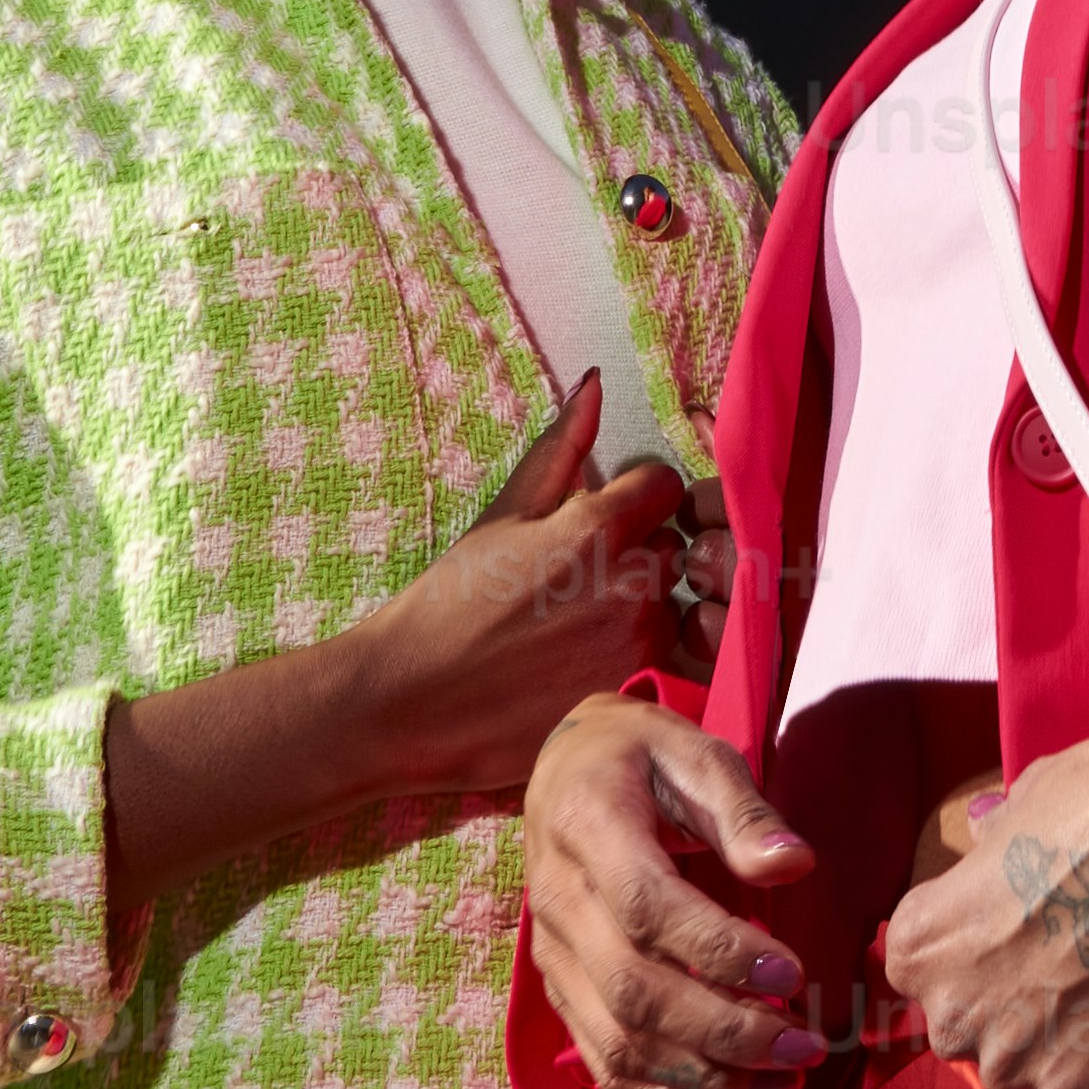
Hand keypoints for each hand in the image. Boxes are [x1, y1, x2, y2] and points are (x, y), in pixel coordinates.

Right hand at [105, 374, 698, 929]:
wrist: (410, 705)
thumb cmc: (449, 606)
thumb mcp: (503, 517)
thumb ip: (561, 450)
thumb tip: (594, 383)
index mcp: (598, 529)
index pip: (666, 483)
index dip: (636, 493)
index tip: (605, 514)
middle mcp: (631, 584)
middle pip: (676, 544)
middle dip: (644, 548)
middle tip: (588, 574)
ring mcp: (640, 648)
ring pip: (678, 604)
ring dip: (651, 606)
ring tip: (590, 624)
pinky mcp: (639, 698)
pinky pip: (677, 662)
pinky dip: (651, 657)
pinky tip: (600, 663)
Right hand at [519, 698, 824, 1088]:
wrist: (563, 770)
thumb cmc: (641, 757)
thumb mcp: (694, 752)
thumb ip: (742, 811)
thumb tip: (794, 867)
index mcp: (588, 826)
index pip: (646, 907)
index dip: (718, 951)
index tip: (791, 976)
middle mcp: (557, 900)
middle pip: (634, 991)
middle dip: (726, 1032)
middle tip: (805, 1047)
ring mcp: (553, 955)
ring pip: (618, 1040)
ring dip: (704, 1075)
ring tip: (782, 1079)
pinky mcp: (561, 990)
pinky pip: (601, 1061)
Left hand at [881, 735, 1088, 1088]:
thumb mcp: (1022, 801)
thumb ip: (993, 837)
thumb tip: (986, 833)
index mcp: (917, 943)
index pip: (922, 973)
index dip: (969, 952)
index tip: (1011, 934)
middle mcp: (948, 1013)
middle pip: (964, 1030)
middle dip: (1004, 1009)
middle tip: (1064, 966)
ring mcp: (1009, 1061)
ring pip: (1015, 1077)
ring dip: (1048, 1054)